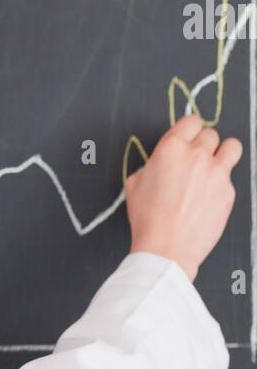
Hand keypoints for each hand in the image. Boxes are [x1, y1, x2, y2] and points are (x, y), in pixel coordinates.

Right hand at [125, 114, 242, 282]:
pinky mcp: (229, 192)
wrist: (166, 247)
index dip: (188, 129)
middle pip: (211, 133)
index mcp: (171, 148)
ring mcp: (217, 173)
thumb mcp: (135, 184)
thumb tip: (161, 164)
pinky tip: (207, 199)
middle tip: (195, 159)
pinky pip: (230, 178)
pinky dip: (221, 184)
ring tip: (214, 166)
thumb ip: (152, 165)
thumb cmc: (147, 218)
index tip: (187, 138)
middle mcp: (197, 155)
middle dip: (203, 144)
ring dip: (223, 152)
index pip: (191, 120)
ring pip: (232, 147)